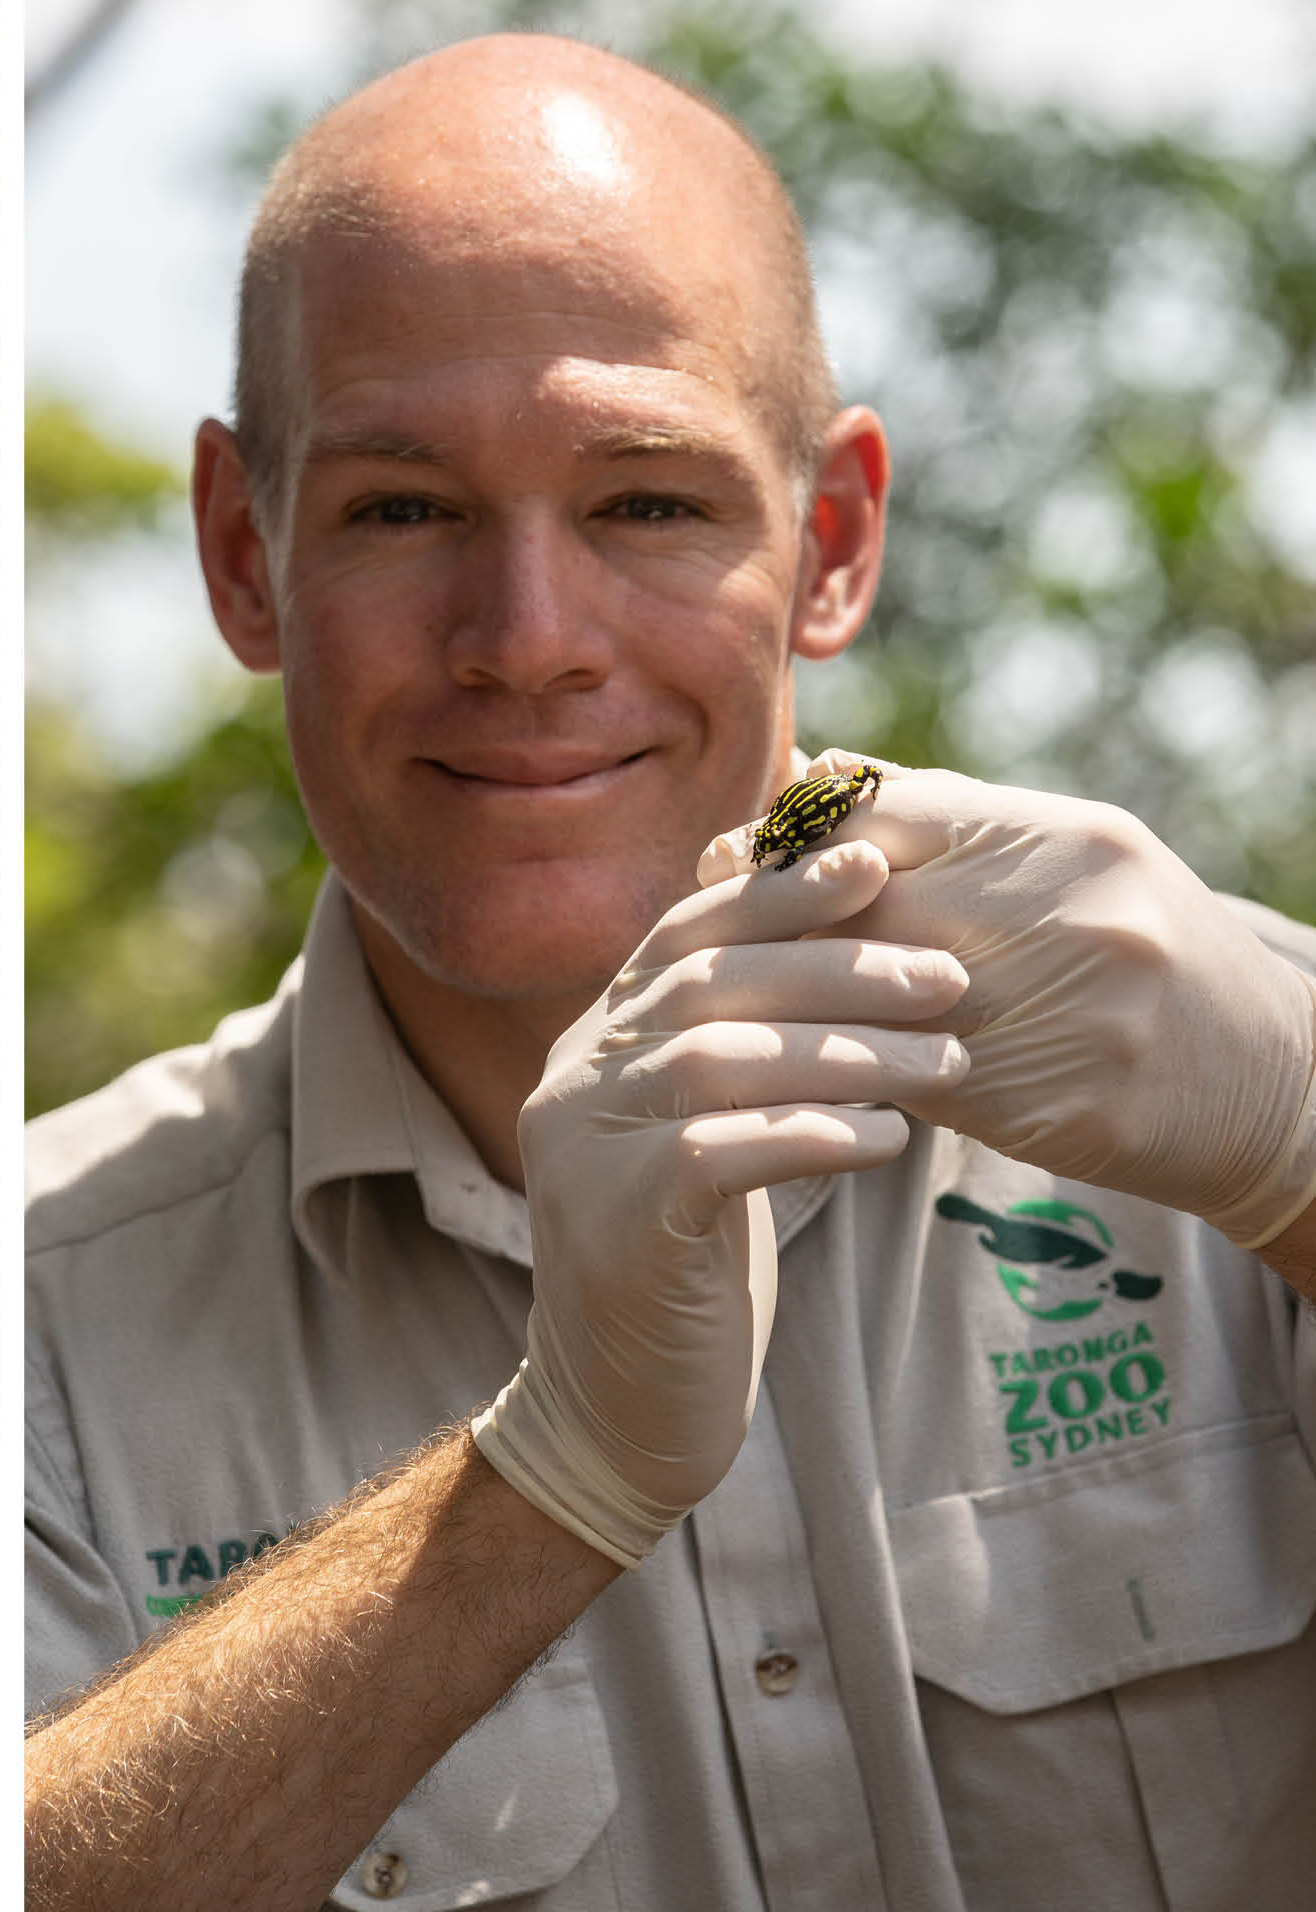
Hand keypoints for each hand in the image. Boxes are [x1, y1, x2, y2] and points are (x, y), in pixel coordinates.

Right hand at [477, 842, 969, 1565]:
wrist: (617, 1415)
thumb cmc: (687, 1271)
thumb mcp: (708, 1141)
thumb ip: (740, 1054)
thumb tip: (852, 957)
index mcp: (594, 1047)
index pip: (680, 931)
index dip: (773, 888)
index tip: (870, 859)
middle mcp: (572, 1083)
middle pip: (705, 981)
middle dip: (835, 964)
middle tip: (948, 976)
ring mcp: (581, 1152)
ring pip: (716, 1057)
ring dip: (847, 1052)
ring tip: (947, 1064)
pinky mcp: (615, 1225)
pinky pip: (719, 1151)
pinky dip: (812, 1132)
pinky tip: (885, 1139)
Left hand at [707, 751, 1315, 1245]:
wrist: (1273, 1084)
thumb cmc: (1146, 955)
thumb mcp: (1070, 859)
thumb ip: (948, 816)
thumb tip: (820, 769)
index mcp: (1063, 835)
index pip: (885, 814)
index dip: (789, 837)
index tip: (723, 859)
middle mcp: (1062, 909)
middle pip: (860, 901)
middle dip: (770, 919)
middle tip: (697, 938)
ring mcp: (1057, 1005)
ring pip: (867, 994)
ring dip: (788, 1001)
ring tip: (726, 1002)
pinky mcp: (1039, 1097)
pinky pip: (901, 1075)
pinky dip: (838, 1068)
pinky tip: (787, 1070)